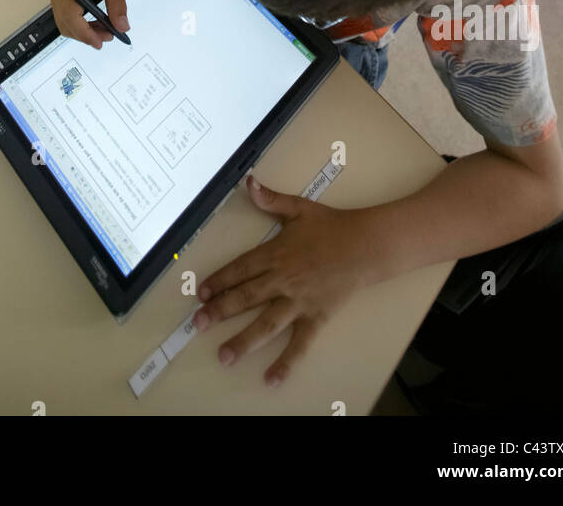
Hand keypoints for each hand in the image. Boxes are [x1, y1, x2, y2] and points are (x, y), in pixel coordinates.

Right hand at [49, 0, 128, 50]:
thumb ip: (117, 4)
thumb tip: (121, 26)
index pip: (71, 17)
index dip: (85, 33)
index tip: (99, 42)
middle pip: (66, 25)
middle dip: (87, 35)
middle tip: (109, 36)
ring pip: (65, 24)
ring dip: (83, 32)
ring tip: (104, 31)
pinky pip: (66, 18)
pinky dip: (79, 25)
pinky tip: (95, 24)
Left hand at [192, 176, 368, 386]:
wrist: (365, 246)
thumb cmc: (331, 226)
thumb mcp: (299, 208)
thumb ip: (271, 199)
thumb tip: (249, 183)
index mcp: (276, 254)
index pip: (240, 269)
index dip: (219, 280)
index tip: (201, 292)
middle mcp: (283, 280)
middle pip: (246, 297)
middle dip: (219, 310)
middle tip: (197, 323)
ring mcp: (299, 301)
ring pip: (266, 323)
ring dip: (243, 340)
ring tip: (224, 355)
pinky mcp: (315, 317)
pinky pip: (299, 343)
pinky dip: (286, 362)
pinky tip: (271, 379)